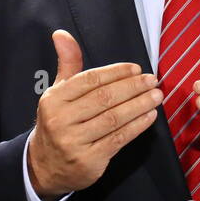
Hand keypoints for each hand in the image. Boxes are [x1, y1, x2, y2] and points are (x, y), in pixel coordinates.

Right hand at [27, 30, 163, 200]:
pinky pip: (118, 139)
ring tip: (156, 96)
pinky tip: (149, 116)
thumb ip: (67, 64)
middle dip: (132, 87)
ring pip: (114, 118)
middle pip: (104, 98)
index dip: (116, 73)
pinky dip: (137, 126)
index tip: (136, 69)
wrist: (44, 166)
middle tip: (152, 80)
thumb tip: (61, 33)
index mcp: (54, 99)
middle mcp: (61, 120)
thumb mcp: (57, 93)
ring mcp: (74, 142)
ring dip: (139, 105)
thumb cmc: (58, 123)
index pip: (89, 80)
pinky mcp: (89, 161)